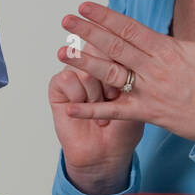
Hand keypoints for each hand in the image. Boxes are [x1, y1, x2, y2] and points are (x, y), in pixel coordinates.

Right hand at [49, 58, 142, 190]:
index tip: (126, 82)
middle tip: (113, 96)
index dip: (121, 60)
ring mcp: (75, 73)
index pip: (115, 41)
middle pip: (97, 49)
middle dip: (108, 76)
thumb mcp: (136, 96)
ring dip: (95, 92)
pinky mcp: (58, 86)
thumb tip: (117, 48)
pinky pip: (67, 78)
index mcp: (114, 60)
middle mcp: (93, 62)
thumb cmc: (124, 127)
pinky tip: (81, 107)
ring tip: (100, 107)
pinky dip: (78, 95)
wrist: (107, 153)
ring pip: (84, 67)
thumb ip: (128, 70)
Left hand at [58, 0, 194, 142]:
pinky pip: (116, 112)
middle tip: (66, 20)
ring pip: (110, 76)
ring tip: (62, 53)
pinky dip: (93, 110)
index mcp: (169, 50)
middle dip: (88, 32)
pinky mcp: (148, 114)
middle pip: (114, 47)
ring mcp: (148, 93)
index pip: (130, 28)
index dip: (105, 16)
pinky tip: (71, 107)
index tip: (85, 6)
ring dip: (84, 64)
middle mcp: (154, 70)